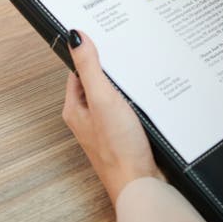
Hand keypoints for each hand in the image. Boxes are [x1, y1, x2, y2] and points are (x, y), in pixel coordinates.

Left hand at [62, 31, 163, 206]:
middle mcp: (88, 118)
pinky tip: (147, 94)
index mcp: (75, 108)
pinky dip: (135, 98)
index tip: (103, 37)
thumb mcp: (102, 99)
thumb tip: (76, 37)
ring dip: (124, 83)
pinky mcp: (123, 134)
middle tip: (124, 48)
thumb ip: (89, 68)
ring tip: (137, 67)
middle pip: (96, 81)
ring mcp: (106, 127)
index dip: (90, 53)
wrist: (140, 184)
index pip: (78, 70)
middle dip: (110, 67)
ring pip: (113, 95)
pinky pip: (126, 108)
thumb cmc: (118, 148)